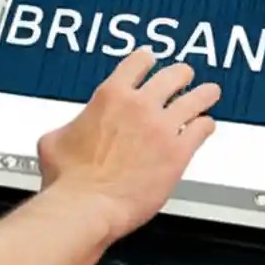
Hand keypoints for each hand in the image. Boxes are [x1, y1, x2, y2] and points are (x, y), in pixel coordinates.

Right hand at [37, 48, 219, 239]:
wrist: (86, 205)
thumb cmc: (69, 179)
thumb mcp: (55, 140)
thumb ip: (71, 127)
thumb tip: (69, 132)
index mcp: (110, 96)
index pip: (136, 64)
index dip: (145, 59)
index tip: (149, 60)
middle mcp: (140, 106)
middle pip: (172, 75)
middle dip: (180, 74)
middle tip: (183, 75)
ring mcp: (162, 127)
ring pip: (195, 98)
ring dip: (203, 94)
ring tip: (209, 92)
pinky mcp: (178, 152)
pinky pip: (202, 129)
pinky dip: (206, 125)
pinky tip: (206, 126)